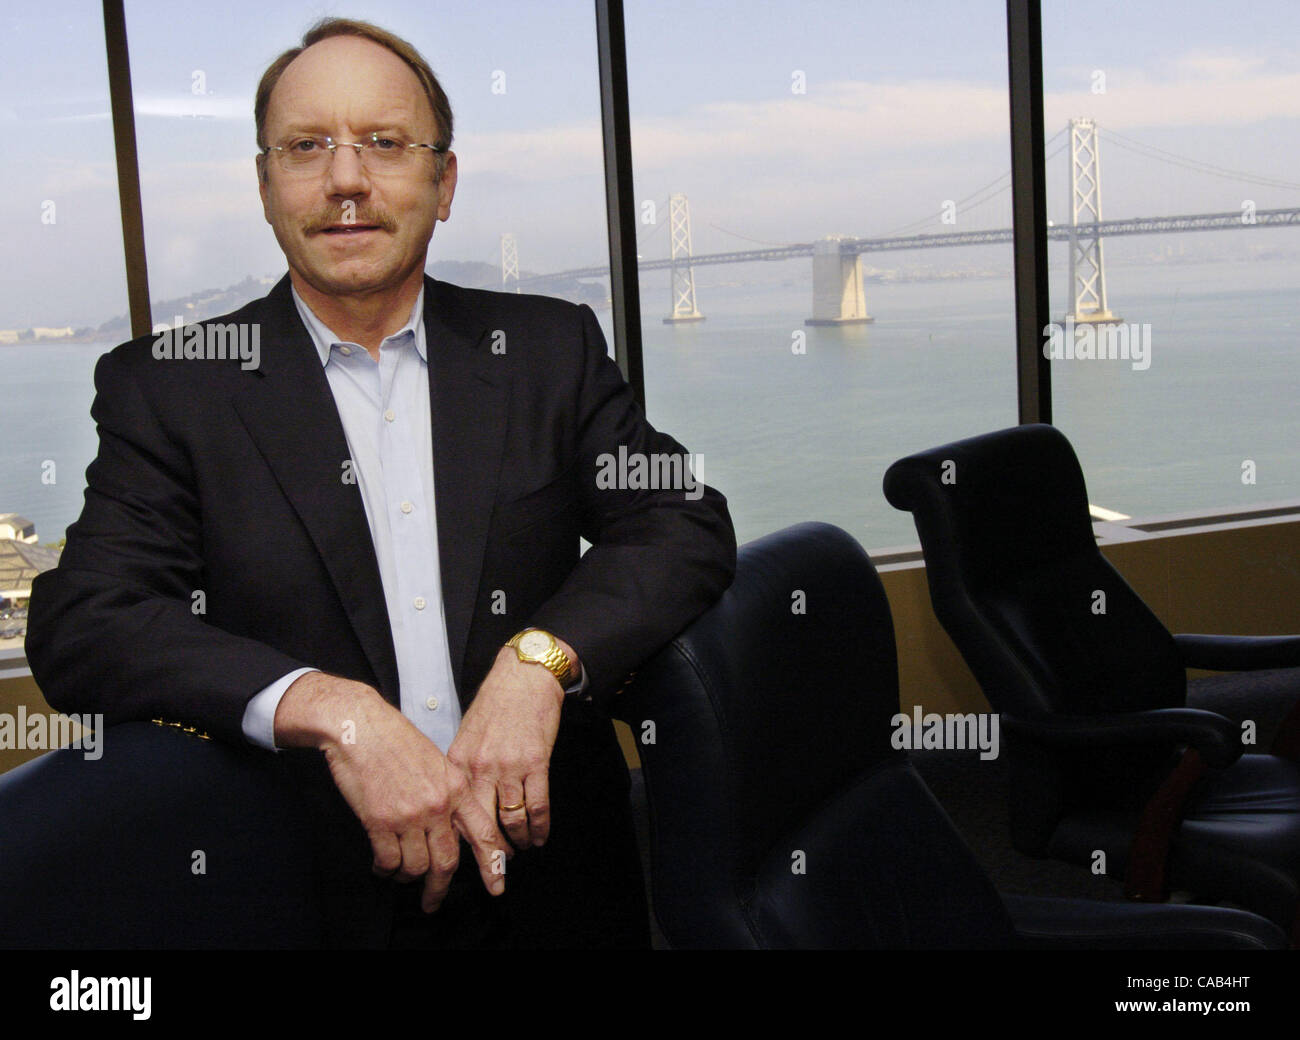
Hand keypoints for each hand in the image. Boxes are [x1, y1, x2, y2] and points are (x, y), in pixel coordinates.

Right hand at [275, 672, 511, 911]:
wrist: (362, 727)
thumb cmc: (396, 741)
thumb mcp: (437, 762)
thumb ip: (450, 794)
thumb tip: (454, 827)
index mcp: (457, 787)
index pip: (483, 834)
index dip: (492, 864)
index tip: (497, 885)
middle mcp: (438, 804)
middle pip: (448, 862)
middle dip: (440, 888)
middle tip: (433, 902)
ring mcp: (410, 814)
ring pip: (417, 866)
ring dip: (407, 876)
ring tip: (399, 874)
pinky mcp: (381, 821)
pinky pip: (389, 861)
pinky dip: (386, 869)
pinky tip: (382, 866)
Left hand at [447, 643, 569, 849]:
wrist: (522, 678)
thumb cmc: (495, 706)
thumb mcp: (466, 736)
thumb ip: (461, 771)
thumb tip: (457, 806)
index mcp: (458, 763)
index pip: (455, 815)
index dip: (460, 844)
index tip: (463, 864)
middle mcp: (479, 768)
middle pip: (482, 826)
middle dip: (489, 857)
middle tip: (495, 876)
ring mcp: (508, 766)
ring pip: (511, 819)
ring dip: (518, 842)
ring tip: (520, 851)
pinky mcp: (535, 762)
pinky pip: (537, 805)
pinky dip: (540, 827)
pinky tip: (540, 836)